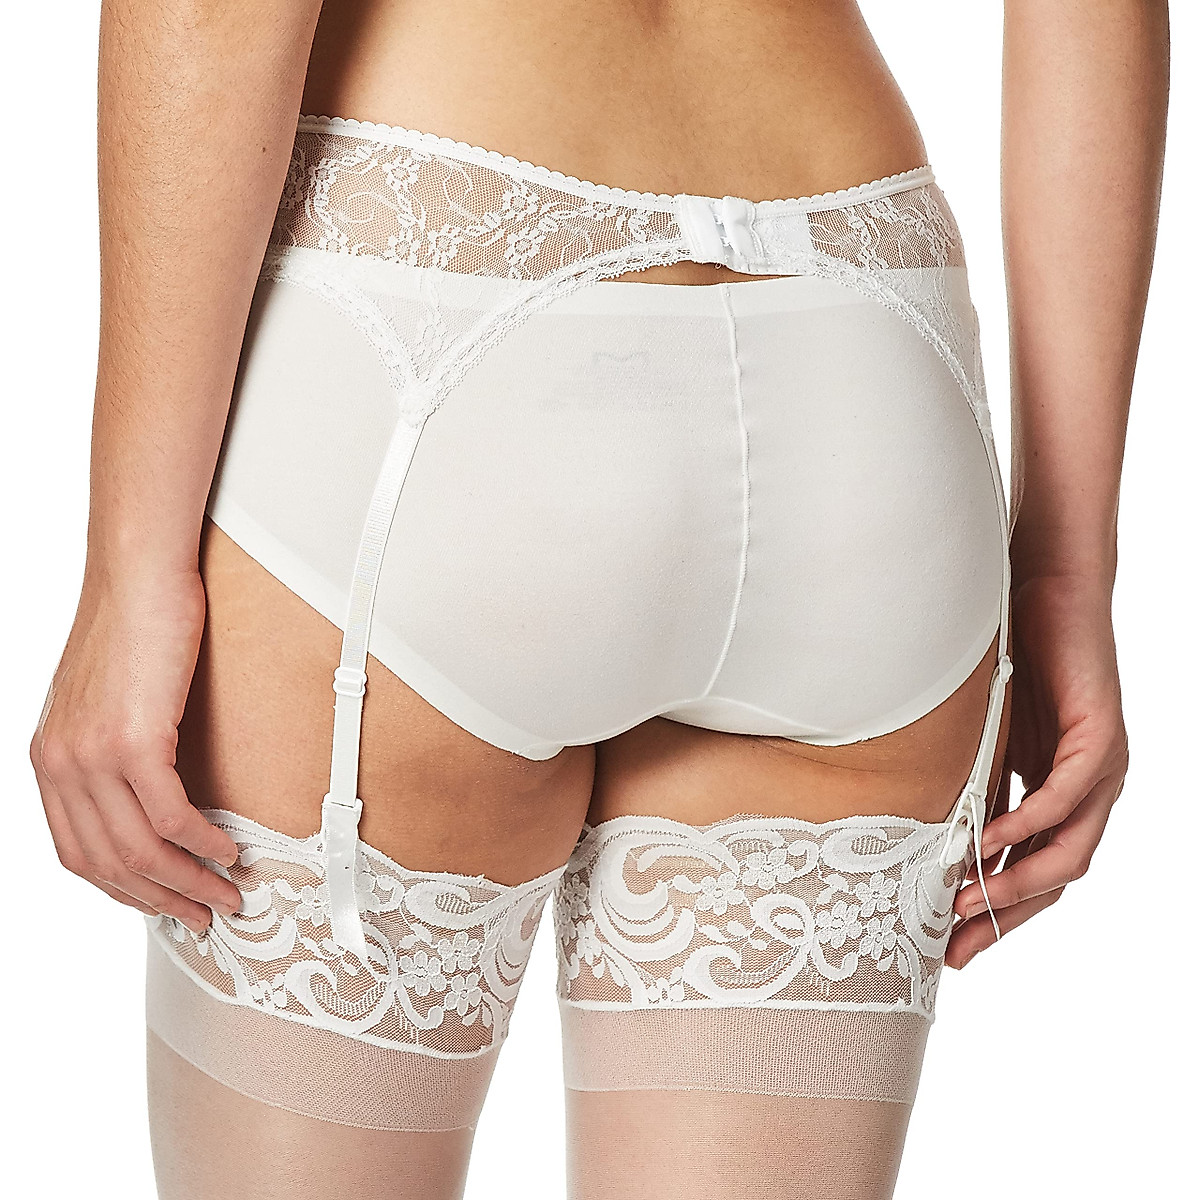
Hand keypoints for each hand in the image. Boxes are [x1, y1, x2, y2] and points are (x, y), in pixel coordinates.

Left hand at [30, 562, 241, 932]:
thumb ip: (109, 751)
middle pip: (107, 864)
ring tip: (223, 892)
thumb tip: (148, 794)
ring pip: (139, 850)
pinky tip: (226, 848)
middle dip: (160, 900)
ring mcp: (91, 756)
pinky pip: (170, 815)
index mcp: (49, 760)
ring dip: (187, 881)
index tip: (162, 902)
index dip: (123, 890)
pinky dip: (202, 842)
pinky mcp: (132, 741)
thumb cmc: (131, 625)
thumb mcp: (103, 699)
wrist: (137, 576)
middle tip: (201, 913)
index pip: (77, 852)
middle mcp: (59, 765)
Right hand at [946, 573, 1127, 967]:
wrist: (1048, 584)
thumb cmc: (1014, 653)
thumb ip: (974, 785)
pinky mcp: (1101, 738)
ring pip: (1070, 851)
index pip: (1035, 871)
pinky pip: (1065, 797)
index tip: (952, 943)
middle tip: (957, 949)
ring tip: (968, 906)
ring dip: (1017, 883)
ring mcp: (1102, 770)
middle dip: (1004, 919)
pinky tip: (990, 841)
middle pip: (1055, 878)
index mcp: (1062, 793)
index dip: (997, 913)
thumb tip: (936, 836)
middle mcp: (1091, 792)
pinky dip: (1028, 825)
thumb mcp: (985, 736)